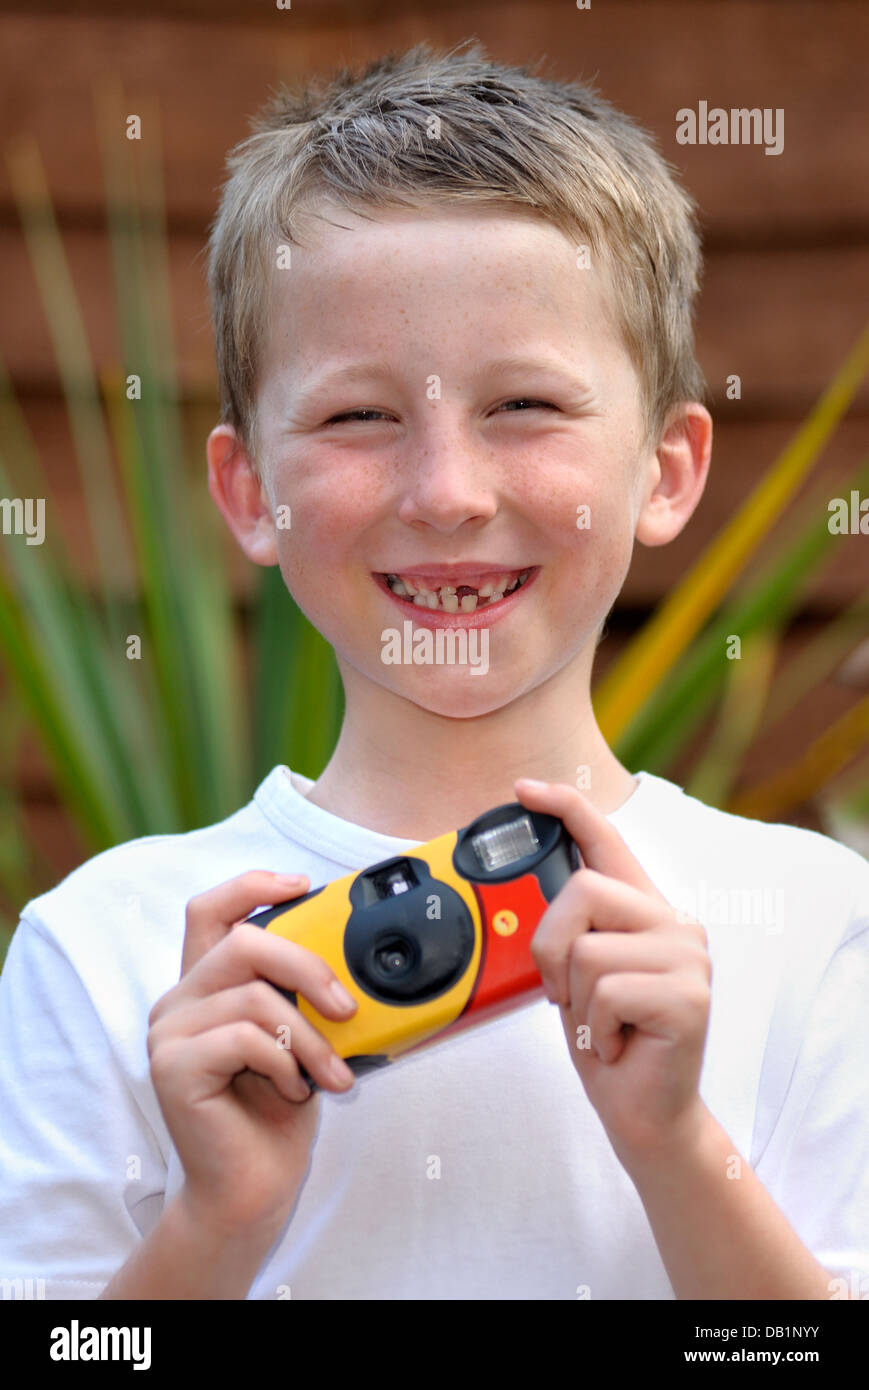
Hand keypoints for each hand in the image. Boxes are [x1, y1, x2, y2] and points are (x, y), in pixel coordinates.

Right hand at [147, 870, 358, 1239]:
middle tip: (346, 1008)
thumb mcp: (299, 1036)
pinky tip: (293, 1093)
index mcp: (206, 986)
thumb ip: (300, 995)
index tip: (303, 885)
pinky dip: (284, 1064)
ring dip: (307, 1037)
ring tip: (331, 1075)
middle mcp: (178, 1002)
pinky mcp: (171, 1067)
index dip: (252, 884)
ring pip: (253, 995)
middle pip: (243, 942)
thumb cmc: (278, 1113)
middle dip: (307, 967)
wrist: (252, 1191)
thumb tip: (352, 957)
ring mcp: (168, 1033)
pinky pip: (245, 1037)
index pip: (211, 910)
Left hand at [515, 778, 711, 1168]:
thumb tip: (522, 898)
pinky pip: (606, 993)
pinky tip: (619, 1045)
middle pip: (583, 890)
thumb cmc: (606, 1042)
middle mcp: (673, 922)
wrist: (645, 1114)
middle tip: (567, 996)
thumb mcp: (576, 976)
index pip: (606, 839)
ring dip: (577, 1003)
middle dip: (551, 948)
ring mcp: (687, 957)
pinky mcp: (689, 996)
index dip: (565, 806)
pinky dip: (595, 1030)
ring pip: (588, 950)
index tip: (523, 790)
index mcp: (644, 910)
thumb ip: (570, 933)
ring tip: (603, 1027)